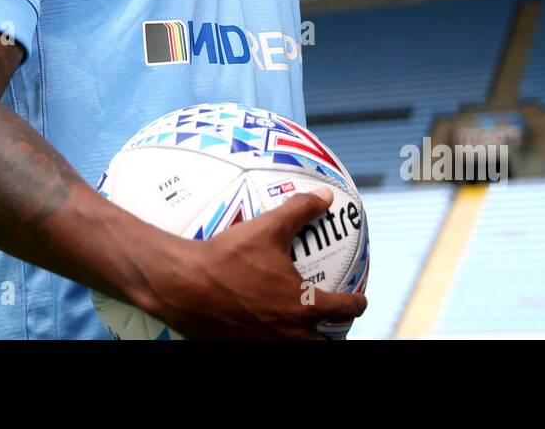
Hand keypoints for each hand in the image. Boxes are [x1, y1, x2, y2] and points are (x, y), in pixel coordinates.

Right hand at [137, 187, 367, 338]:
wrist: (185, 285)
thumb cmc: (229, 258)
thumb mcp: (269, 228)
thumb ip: (300, 210)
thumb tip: (324, 196)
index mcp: (304, 306)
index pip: (345, 310)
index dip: (357, 303)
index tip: (359, 298)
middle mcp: (290, 333)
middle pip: (325, 343)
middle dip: (331, 332)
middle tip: (330, 318)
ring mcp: (266, 344)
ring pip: (297, 349)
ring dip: (304, 338)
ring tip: (299, 326)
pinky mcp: (242, 347)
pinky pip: (265, 346)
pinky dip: (272, 338)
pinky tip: (263, 327)